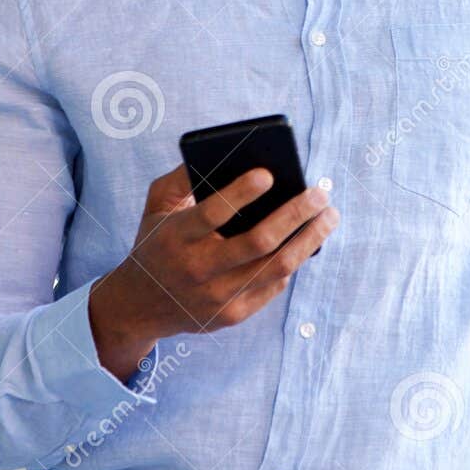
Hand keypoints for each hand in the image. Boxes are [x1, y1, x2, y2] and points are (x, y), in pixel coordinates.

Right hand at [88, 163, 339, 379]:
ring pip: (276, 267)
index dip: (241, 193)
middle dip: (296, 214)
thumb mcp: (157, 205)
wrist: (140, 306)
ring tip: (329, 216)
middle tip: (320, 194)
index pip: (213, 213)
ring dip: (309, 239)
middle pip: (258, 242)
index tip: (269, 174)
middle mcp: (197, 268)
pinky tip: (307, 241)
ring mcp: (216, 297)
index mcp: (177, 236)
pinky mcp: (232, 315)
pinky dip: (294, 260)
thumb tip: (222, 153)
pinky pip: (272, 286)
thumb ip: (182, 177)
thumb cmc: (158, 242)